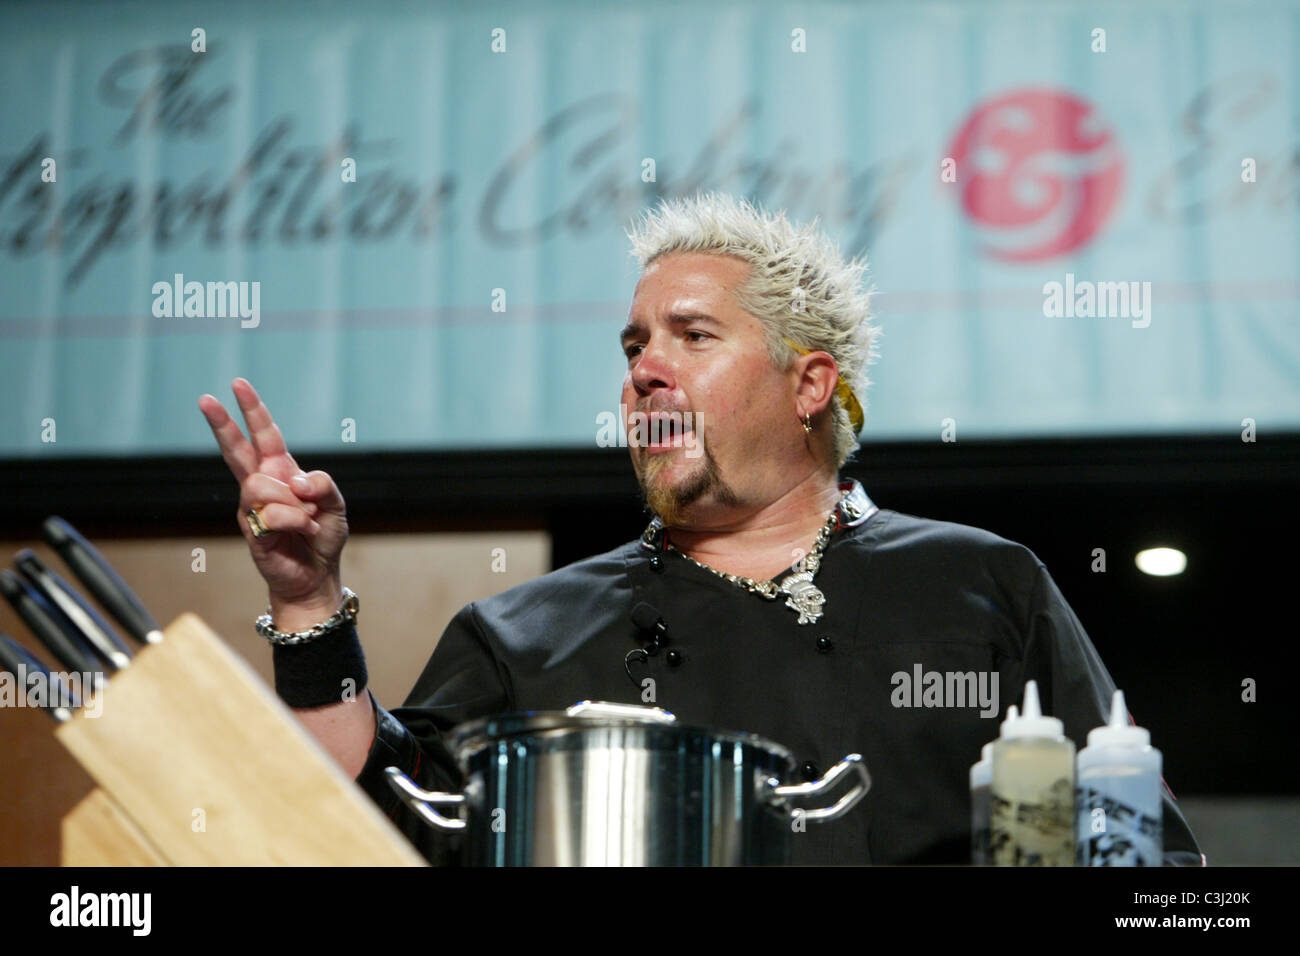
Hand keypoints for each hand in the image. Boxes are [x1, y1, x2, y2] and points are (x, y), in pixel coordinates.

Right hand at [198, 379, 348, 615]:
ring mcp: (252, 507)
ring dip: (293, 502)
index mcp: (281, 470)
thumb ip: (323, 484)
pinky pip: (272, 514)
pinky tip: (304, 530)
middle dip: (222, 423)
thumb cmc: (323, 536)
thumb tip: (295, 481)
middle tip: (205, 399)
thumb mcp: (336, 504)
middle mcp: (262, 484)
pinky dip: (296, 521)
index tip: (237, 384)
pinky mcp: (251, 530)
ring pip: (259, 485)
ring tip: (307, 519)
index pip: (265, 435)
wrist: (317, 574)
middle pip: (236, 449)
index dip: (253, 409)